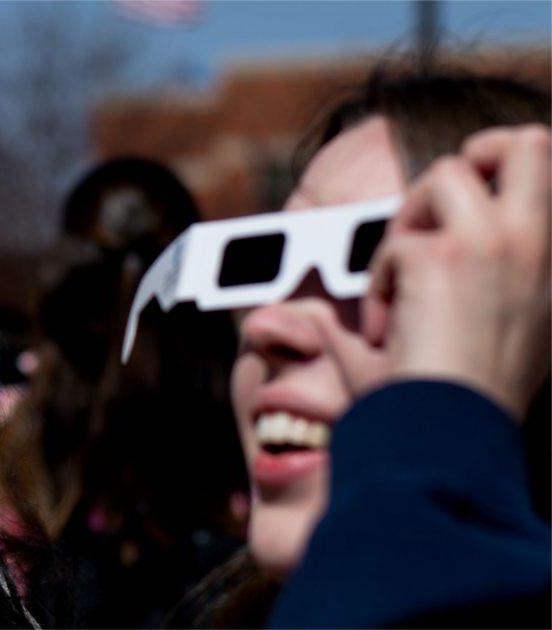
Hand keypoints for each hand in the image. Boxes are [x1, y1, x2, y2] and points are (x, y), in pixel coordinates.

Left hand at [361, 125, 550, 418]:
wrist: (455, 436)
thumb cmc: (469, 407)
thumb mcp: (494, 348)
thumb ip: (464, 299)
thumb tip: (364, 292)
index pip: (549, 175)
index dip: (510, 165)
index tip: (476, 187)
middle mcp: (541, 246)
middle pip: (529, 143)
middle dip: (477, 153)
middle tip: (439, 201)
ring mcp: (498, 244)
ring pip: (445, 174)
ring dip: (410, 219)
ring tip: (405, 282)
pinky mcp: (443, 254)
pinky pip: (394, 242)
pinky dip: (381, 283)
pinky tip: (392, 332)